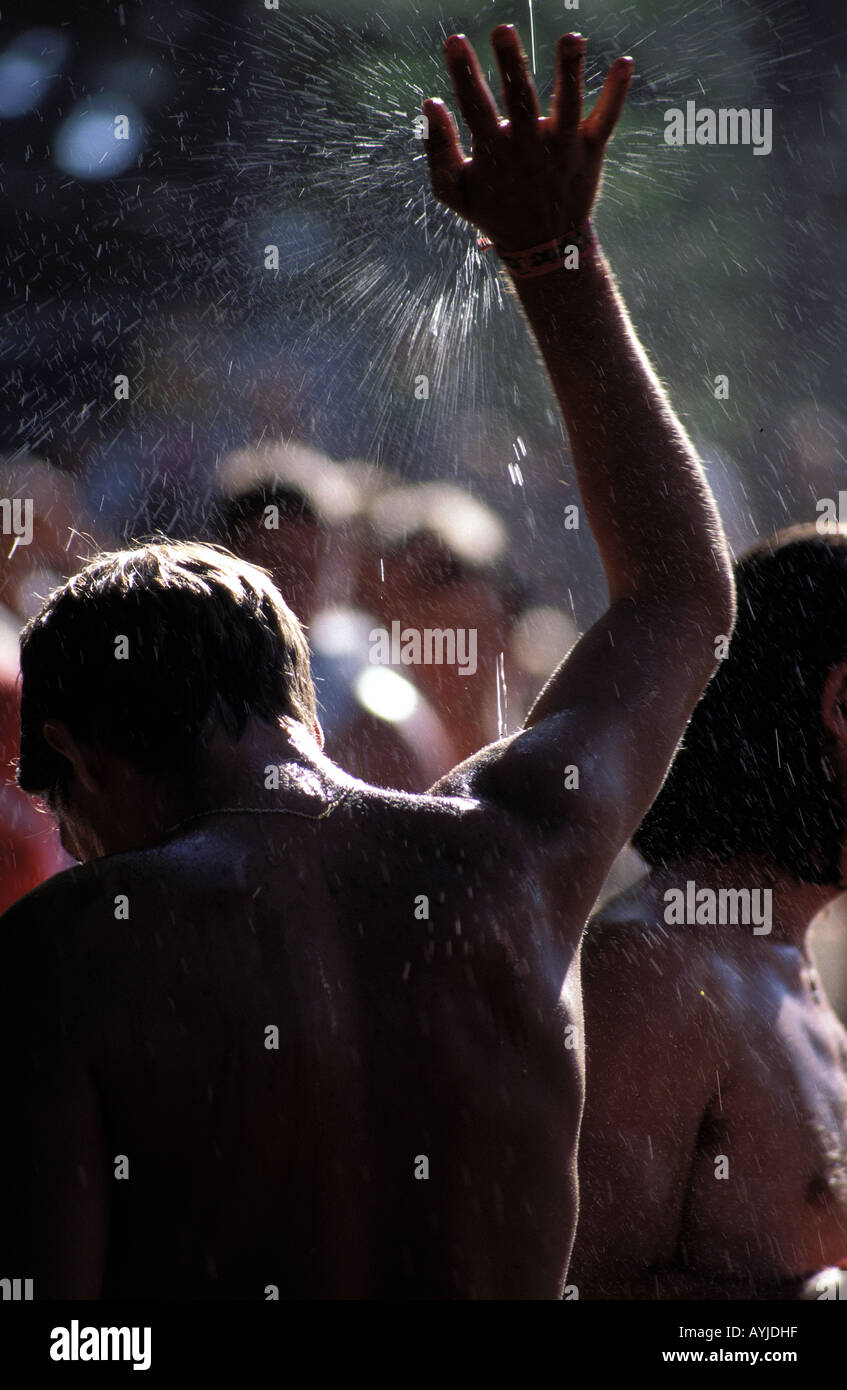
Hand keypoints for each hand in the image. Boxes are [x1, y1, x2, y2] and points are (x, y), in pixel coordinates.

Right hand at [423, 27, 631, 251]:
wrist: (544, 247)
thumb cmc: (494, 211)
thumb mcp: (455, 192)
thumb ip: (439, 150)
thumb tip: (430, 105)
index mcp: (494, 154)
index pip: (475, 108)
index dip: (464, 74)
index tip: (455, 42)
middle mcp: (530, 149)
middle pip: (520, 100)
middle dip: (511, 65)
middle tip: (503, 30)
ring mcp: (563, 148)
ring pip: (567, 106)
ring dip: (569, 72)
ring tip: (571, 38)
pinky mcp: (591, 151)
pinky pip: (606, 119)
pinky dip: (616, 93)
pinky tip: (625, 63)